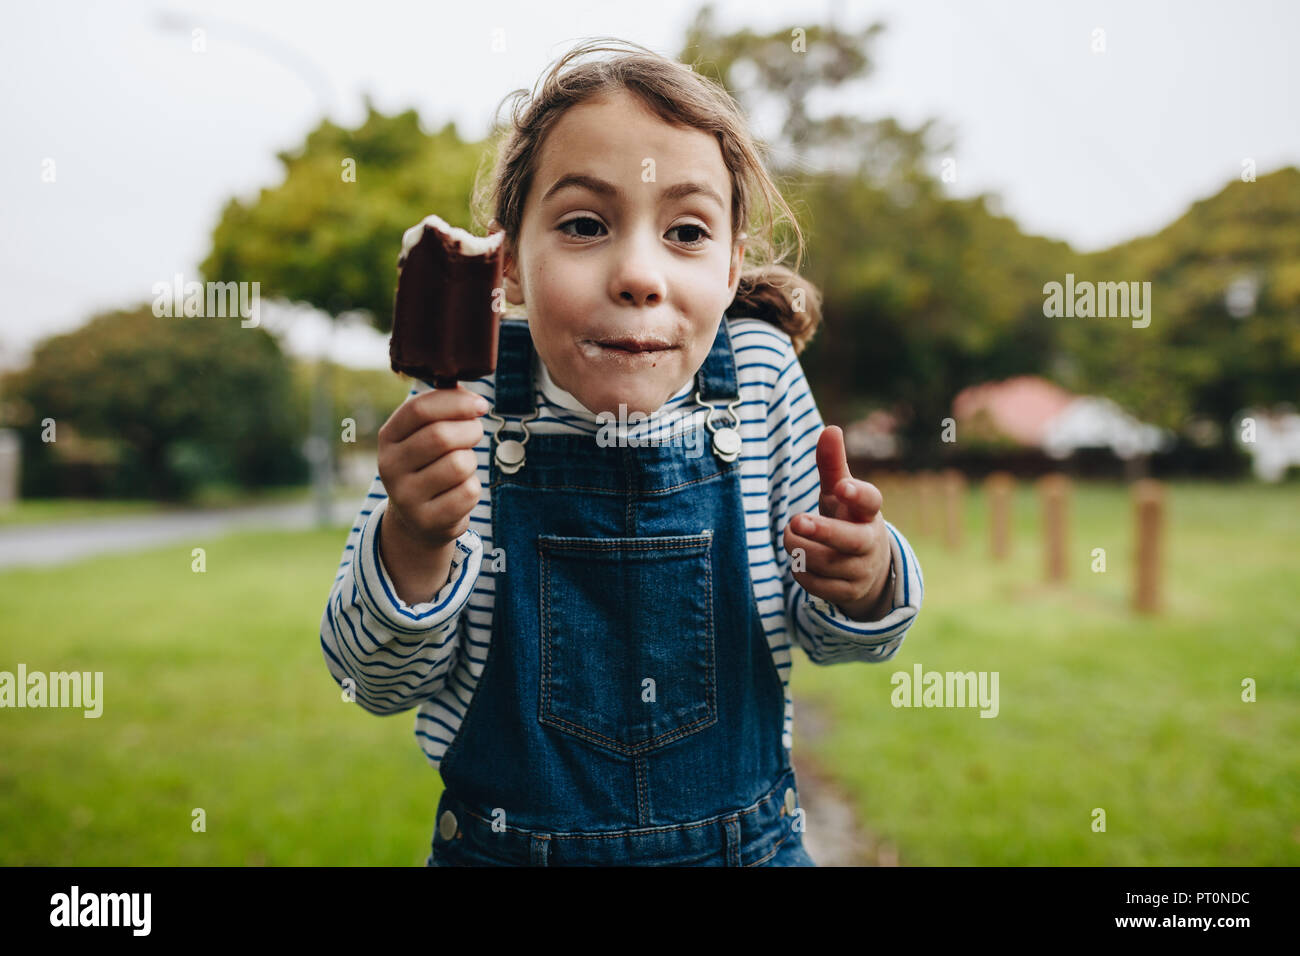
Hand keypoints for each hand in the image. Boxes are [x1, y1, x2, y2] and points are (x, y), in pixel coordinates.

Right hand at [377, 384, 488, 551]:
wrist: (417, 519)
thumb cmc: (428, 464)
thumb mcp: (423, 435)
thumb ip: (440, 408)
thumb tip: (464, 388)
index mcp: (387, 437)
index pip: (418, 409)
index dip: (455, 402)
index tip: (480, 405)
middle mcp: (389, 466)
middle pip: (441, 436)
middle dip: (470, 430)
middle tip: (475, 433)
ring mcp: (406, 497)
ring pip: (459, 464)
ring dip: (471, 460)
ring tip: (463, 464)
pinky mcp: (428, 520)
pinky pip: (468, 493)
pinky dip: (473, 488)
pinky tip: (460, 490)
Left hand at [782, 425, 892, 620]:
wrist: (865, 566)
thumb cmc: (846, 518)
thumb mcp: (839, 492)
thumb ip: (833, 464)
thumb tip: (830, 429)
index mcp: (868, 512)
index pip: (870, 501)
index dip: (857, 494)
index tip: (842, 487)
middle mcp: (868, 541)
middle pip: (850, 540)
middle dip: (822, 531)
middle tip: (796, 520)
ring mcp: (860, 569)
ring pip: (826, 563)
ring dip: (799, 548)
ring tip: (790, 535)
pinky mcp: (847, 593)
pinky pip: (818, 586)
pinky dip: (801, 572)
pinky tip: (797, 561)